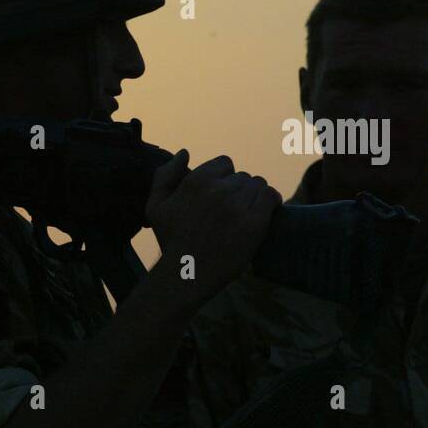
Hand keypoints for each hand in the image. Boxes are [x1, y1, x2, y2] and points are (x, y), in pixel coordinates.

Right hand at [144, 152, 280, 303]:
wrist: (186, 274)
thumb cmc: (171, 241)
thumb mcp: (156, 207)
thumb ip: (165, 176)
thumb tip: (185, 152)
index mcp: (195, 181)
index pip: (225, 164)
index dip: (223, 180)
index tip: (218, 199)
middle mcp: (217, 190)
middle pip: (242, 176)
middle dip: (238, 192)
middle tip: (229, 214)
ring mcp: (236, 207)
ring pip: (258, 185)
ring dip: (254, 198)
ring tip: (243, 217)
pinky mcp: (254, 224)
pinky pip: (271, 197)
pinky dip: (270, 202)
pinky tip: (263, 214)